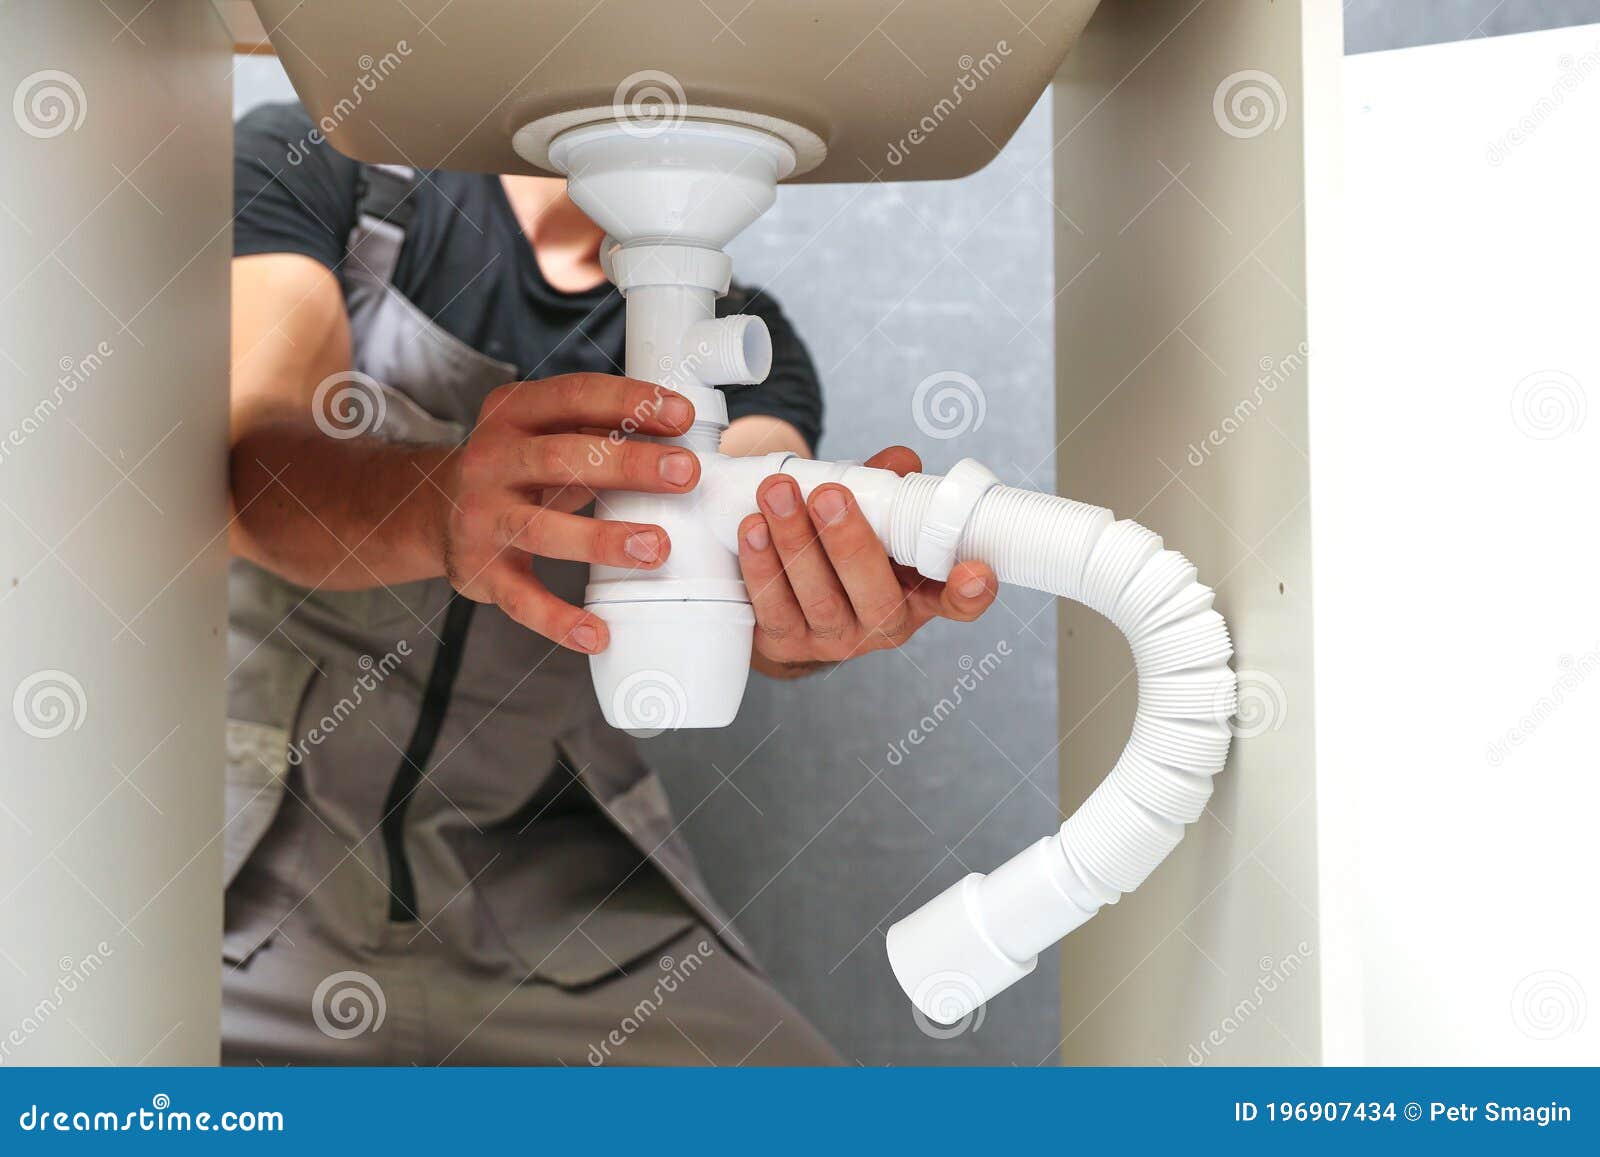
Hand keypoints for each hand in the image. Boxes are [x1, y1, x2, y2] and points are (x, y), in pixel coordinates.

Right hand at [437, 374, 698, 652]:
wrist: (436, 512)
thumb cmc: (519, 470)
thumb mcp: (547, 434)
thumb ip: (600, 430)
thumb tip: (683, 436)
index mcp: (514, 414)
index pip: (574, 397)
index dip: (629, 402)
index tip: (683, 416)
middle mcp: (492, 460)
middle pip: (562, 458)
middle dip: (628, 464)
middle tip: (685, 473)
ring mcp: (483, 517)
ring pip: (542, 528)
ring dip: (602, 539)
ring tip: (657, 547)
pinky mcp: (480, 570)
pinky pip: (521, 599)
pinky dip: (558, 620)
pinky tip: (597, 634)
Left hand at [737, 447, 998, 676]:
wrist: (789, 589)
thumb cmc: (842, 544)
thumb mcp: (872, 514)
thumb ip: (887, 485)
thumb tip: (899, 461)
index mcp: (918, 594)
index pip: (955, 602)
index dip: (970, 592)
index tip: (975, 571)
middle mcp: (882, 623)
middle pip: (876, 598)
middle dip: (850, 543)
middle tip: (830, 495)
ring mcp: (833, 638)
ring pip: (819, 599)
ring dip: (795, 542)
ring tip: (778, 494)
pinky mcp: (784, 641)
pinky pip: (772, 607)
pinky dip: (761, 565)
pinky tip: (752, 529)